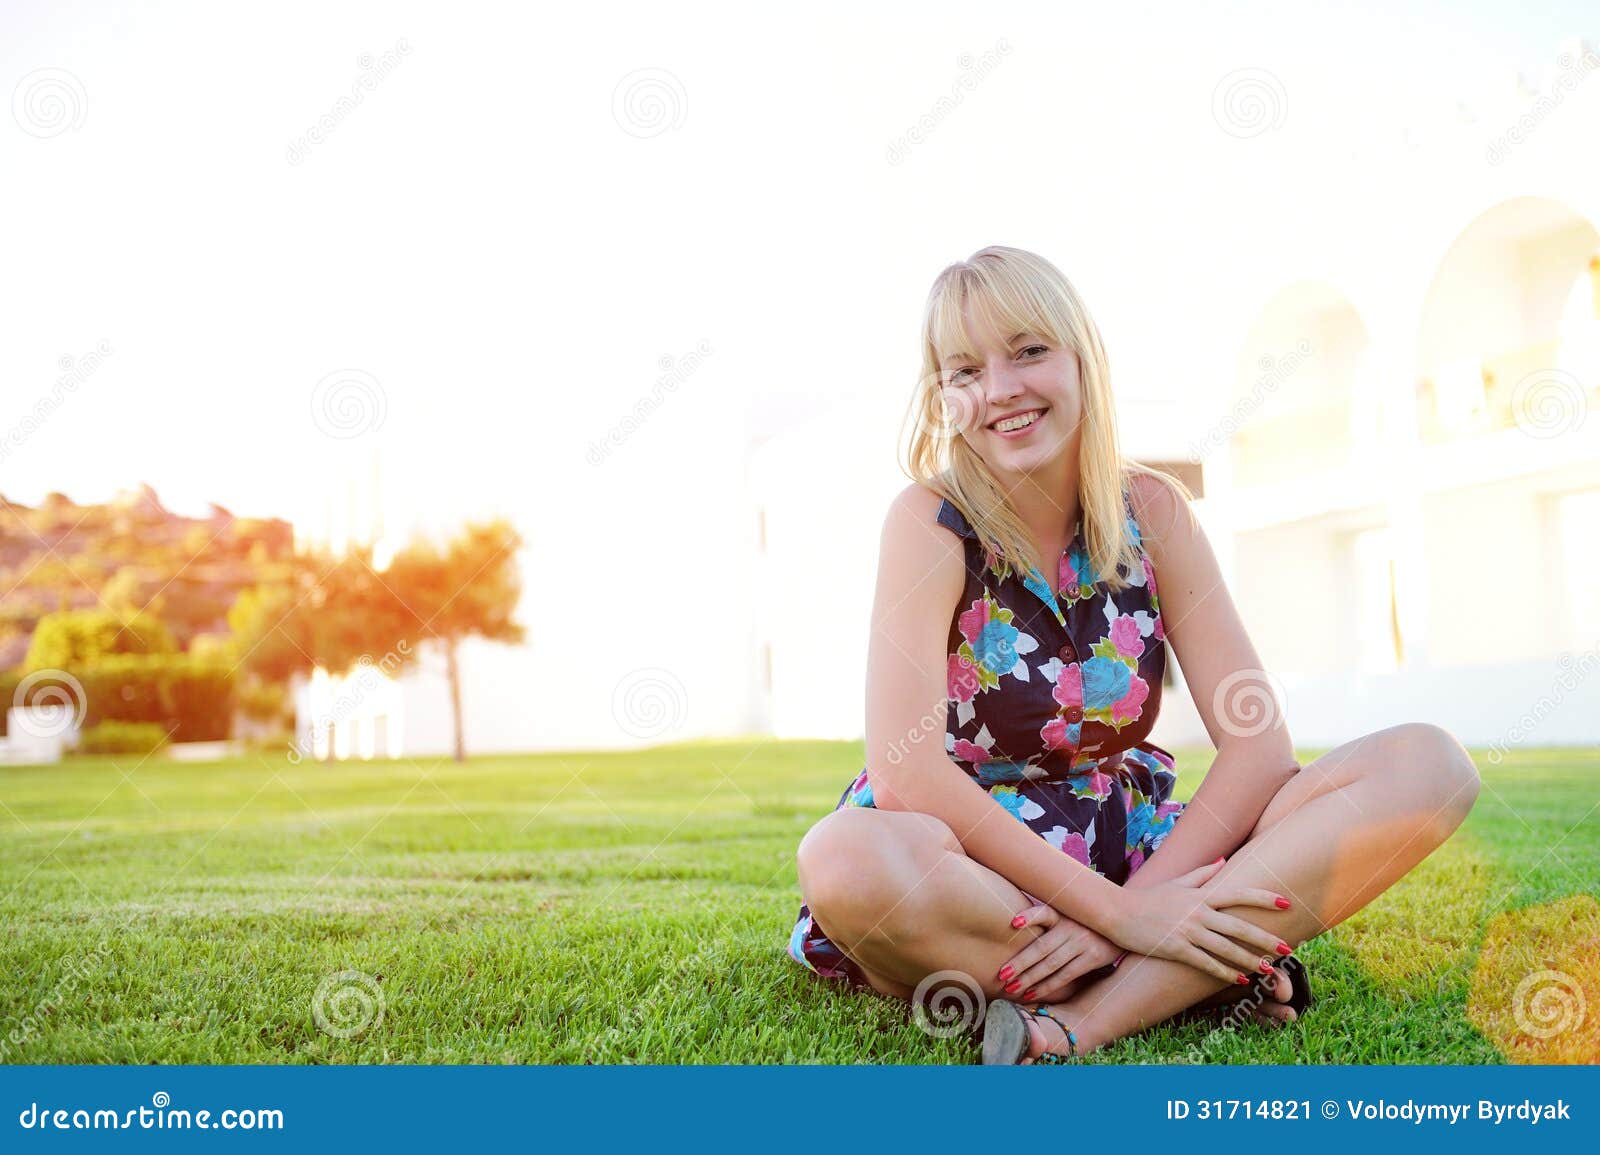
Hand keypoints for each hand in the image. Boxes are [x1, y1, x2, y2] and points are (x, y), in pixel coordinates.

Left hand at [996, 903, 1124, 1002]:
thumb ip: (1048, 917)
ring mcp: (1083, 942)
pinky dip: (1048, 986)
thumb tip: (1014, 921)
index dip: (1029, 916)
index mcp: (1063, 913)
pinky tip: (1031, 993)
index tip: (1013, 923)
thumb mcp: (1070, 911)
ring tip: (1011, 988)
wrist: (1123, 925)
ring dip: (1030, 978)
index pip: (1044, 911)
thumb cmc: (1085, 920)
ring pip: (1052, 964)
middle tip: (1001, 975)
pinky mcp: (1094, 957)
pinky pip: (1066, 975)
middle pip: (1042, 947)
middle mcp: (1072, 927)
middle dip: (1020, 962)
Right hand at [1105, 859, 1292, 984]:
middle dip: (1265, 938)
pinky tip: (1241, 981)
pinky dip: (1226, 973)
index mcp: (1200, 895)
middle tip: (1288, 948)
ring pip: (1226, 948)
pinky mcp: (1176, 949)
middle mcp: (1197, 912)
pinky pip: (1206, 963)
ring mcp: (1187, 931)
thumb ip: (1202, 873)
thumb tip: (1224, 861)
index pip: (1238, 894)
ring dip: (1251, 960)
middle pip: (1239, 926)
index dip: (1263, 899)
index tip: (1286, 903)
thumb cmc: (1149, 897)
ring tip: (1270, 970)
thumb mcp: (1176, 882)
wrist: (1117, 912)